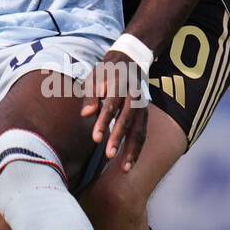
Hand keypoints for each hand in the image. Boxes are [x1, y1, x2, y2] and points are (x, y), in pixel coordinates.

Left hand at [80, 50, 148, 171]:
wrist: (130, 61)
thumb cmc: (106, 72)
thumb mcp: (94, 77)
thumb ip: (90, 96)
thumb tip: (85, 114)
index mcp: (119, 85)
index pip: (110, 106)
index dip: (104, 122)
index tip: (96, 139)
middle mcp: (133, 97)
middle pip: (127, 120)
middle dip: (118, 138)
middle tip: (108, 156)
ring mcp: (141, 107)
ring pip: (139, 130)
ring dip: (132, 150)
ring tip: (125, 168)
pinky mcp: (144, 115)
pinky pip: (142, 135)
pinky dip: (137, 149)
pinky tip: (130, 164)